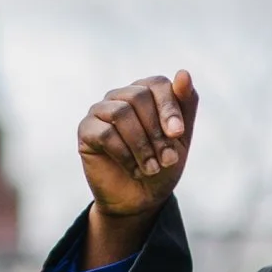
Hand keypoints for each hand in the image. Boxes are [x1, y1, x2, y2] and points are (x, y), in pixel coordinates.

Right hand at [77, 69, 197, 268]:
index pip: (158, 83)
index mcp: (145, 92)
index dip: (169, 107)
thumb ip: (185, 104)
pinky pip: (105, 133)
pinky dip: (124, 154)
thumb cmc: (162, 165)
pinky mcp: (86, 130)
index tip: (178, 134)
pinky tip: (133, 169)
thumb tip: (183, 73)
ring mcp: (100, 111)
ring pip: (121, 113)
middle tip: (167, 159)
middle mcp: (121, 96)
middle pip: (138, 96)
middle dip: (156, 131)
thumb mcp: (181, 137)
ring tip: (152, 168)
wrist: (140, 199)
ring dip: (141, 145)